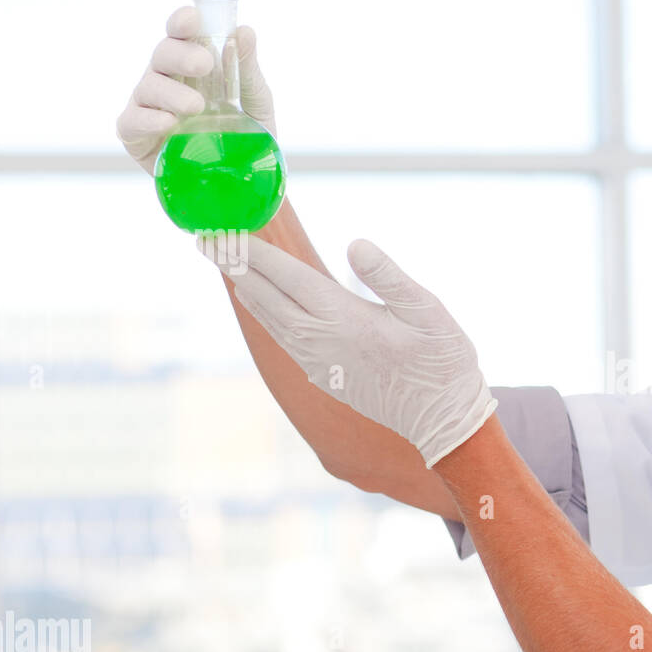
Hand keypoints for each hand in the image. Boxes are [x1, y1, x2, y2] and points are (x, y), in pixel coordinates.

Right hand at [116, 5, 275, 174]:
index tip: (192, 19)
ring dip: (172, 93)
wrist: (243, 180)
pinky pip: (132, 121)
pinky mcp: (137, 136)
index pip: (179, 35)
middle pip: (161, 55)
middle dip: (180, 55)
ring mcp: (148, 106)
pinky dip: (148, 119)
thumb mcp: (255, 100)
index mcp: (190, 64)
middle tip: (205, 65)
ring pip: (148, 87)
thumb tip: (244, 31)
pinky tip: (168, 123)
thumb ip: (247, 68)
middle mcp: (166, 80)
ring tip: (197, 106)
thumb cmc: (246, 132)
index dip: (181, 23)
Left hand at [208, 235, 497, 468]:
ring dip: (247, 290)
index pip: (287, 276)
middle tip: (206, 238)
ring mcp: (320, 363)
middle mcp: (322, 342)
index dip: (254, 251)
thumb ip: (389, 276)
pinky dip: (266, 316)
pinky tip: (263, 305)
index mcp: (344, 319)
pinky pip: (283, 340)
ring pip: (270, 321)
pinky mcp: (325, 377)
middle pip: (266, 297)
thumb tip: (354, 244)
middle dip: (236, 266)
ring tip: (227, 266)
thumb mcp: (430, 311)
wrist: (444, 423)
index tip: (225, 228)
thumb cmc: (444, 363)